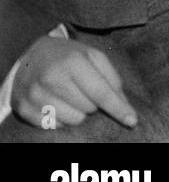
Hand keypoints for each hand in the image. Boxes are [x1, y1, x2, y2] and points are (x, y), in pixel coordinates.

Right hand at [10, 37, 136, 129]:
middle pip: (89, 108)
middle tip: (83, 88)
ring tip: (70, 95)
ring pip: (73, 120)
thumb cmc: (68, 56)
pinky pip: (55, 126)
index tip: (132, 120)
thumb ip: (111, 77)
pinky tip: (56, 102)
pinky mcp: (23, 110)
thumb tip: (123, 103)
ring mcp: (35, 96)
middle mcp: (51, 79)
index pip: (101, 92)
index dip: (118, 108)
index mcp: (72, 62)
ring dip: (78, 111)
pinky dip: (61, 118)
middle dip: (93, 101)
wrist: (30, 55)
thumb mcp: (93, 56)